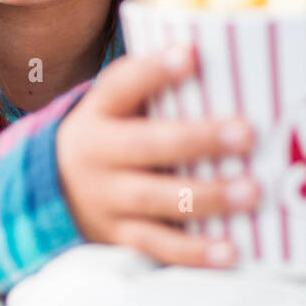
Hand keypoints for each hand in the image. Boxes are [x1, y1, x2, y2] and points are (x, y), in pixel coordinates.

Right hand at [57, 45, 259, 267]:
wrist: (55, 189)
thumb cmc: (114, 132)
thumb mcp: (119, 104)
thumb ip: (158, 85)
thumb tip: (230, 56)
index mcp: (99, 111)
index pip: (121, 84)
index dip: (155, 70)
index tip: (191, 54)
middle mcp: (97, 154)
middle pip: (145, 145)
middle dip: (197, 139)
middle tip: (247, 133)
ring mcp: (105, 199)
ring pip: (155, 199)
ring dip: (206, 197)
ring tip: (251, 192)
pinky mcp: (118, 237)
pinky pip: (158, 245)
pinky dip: (194, 252)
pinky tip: (231, 251)